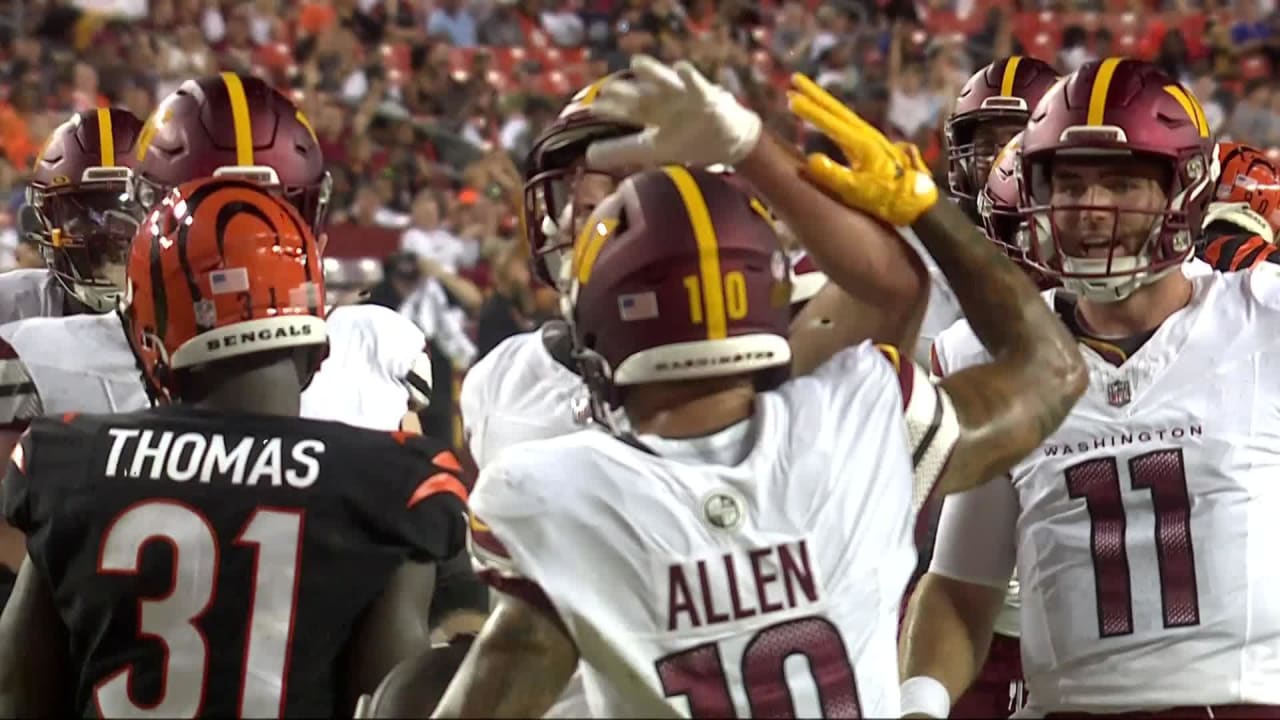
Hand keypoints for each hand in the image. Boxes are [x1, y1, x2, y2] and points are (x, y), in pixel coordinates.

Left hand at [584, 55, 762, 169]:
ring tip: (637, 63)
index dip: (611, 109)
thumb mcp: (653, 149)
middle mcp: (664, 102)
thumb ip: (622, 150)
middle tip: (608, 88)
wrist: (728, 142)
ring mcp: (684, 97)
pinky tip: (681, 68)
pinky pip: (697, 85)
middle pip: (642, 96)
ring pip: (666, 83)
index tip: (593, 108)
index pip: (626, 111)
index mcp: (651, 115)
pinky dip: (689, 77)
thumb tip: (588, 156)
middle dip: (626, 92)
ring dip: (653, 73)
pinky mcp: (705, 97)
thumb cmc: (688, 142)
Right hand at [787, 73, 937, 226]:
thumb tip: (810, 160)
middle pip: (836, 109)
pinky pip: (846, 122)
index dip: (810, 111)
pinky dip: (832, 114)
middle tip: (795, 78)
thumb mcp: (858, 191)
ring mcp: (869, 137)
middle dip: (814, 94)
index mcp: (861, 144)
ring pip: (841, 113)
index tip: (791, 99)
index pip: (830, 123)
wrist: (915, 200)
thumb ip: (834, 176)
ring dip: (822, 101)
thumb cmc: (887, 198)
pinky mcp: (870, 144)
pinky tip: (825, 115)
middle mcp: (865, 135)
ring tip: (803, 92)